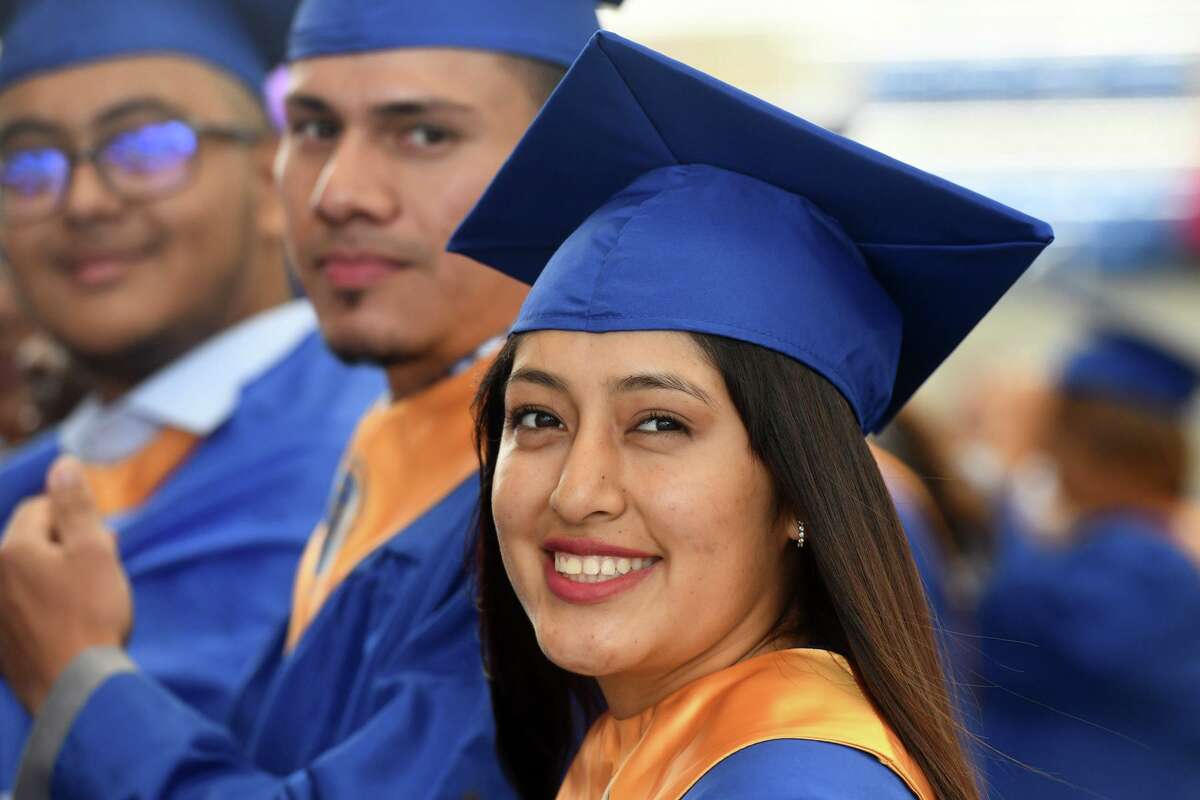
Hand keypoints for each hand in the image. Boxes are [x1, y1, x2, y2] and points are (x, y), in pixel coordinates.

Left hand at [0, 457, 131, 711]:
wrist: (74, 686)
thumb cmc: (90, 613)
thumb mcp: (95, 551)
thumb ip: (76, 505)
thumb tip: (62, 465)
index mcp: (13, 548)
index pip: (39, 508)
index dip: (74, 517)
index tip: (101, 540)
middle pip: (31, 541)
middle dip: (66, 545)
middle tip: (101, 568)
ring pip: (28, 574)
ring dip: (56, 575)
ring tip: (89, 598)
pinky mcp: (0, 640)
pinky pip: (23, 605)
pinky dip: (45, 604)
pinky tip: (70, 621)